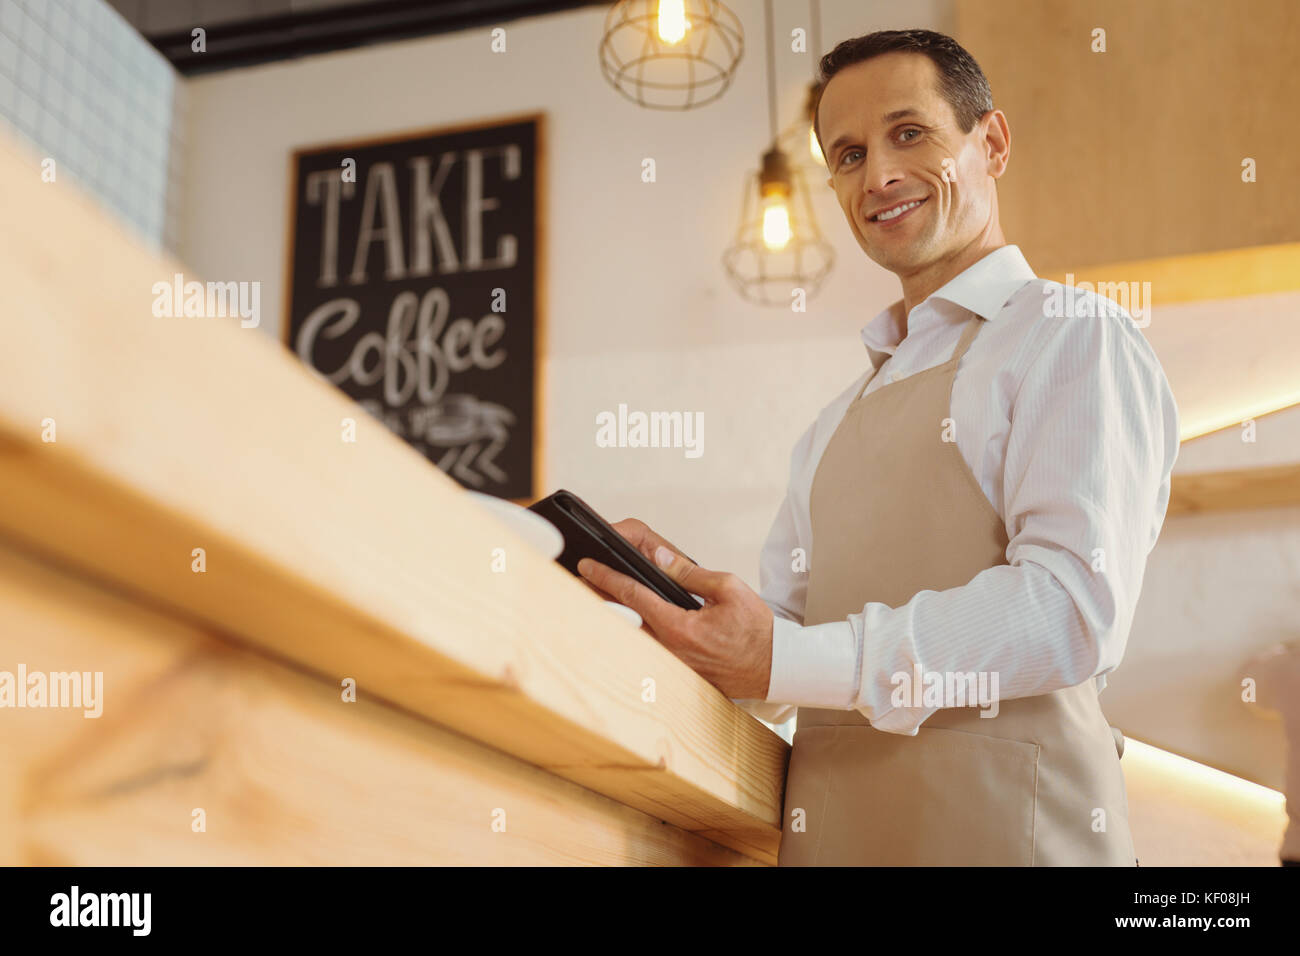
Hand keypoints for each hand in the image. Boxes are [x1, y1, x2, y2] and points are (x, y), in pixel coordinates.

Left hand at [577, 518, 773, 700]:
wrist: (776, 667)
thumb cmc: (756, 629)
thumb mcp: (728, 588)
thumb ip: (689, 572)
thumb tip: (661, 556)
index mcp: (680, 627)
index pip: (634, 597)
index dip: (607, 578)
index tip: (587, 566)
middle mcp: (671, 650)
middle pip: (623, 621)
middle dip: (598, 599)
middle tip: (578, 581)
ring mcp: (673, 666)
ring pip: (633, 638)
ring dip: (614, 618)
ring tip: (595, 598)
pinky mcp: (680, 675)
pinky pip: (649, 652)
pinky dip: (634, 635)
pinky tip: (626, 623)